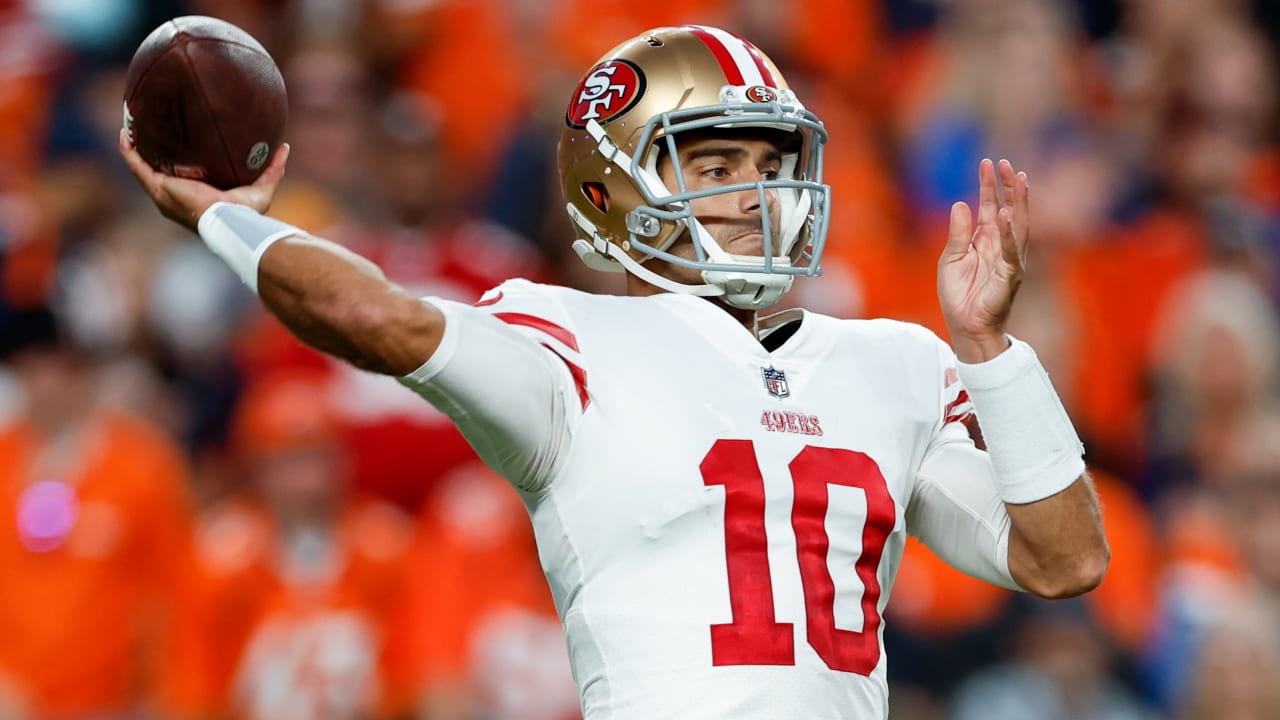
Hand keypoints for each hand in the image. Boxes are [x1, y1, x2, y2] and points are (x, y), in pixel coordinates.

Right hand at [118, 129, 289, 232]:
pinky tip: (125, 132)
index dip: (178, 161)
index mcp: (196, 197)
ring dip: (136, 146)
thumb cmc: (244, 213)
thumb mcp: (261, 187)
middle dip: (153, 151)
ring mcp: (164, 193)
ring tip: (132, 125)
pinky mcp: (158, 188)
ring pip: (143, 166)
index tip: (178, 142)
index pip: (183, 177)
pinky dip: (129, 150)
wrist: (228, 222)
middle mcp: (176, 196)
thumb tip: (284, 146)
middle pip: (159, 170)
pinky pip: (137, 165)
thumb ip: (272, 168)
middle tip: (151, 129)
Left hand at [937, 158, 1028, 362]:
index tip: (987, 163)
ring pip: (1018, 225)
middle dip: (1007, 186)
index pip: (990, 206)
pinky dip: (1010, 234)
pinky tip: (1008, 216)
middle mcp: (1000, 246)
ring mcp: (1009, 259)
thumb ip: (958, 234)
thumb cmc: (959, 296)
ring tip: (1018, 178)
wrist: (965, 327)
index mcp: (985, 240)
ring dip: (1018, 201)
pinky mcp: (1010, 274)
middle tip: (1004, 163)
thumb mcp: (951, 259)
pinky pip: (1011, 251)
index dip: (988, 186)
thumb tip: (961, 204)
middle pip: (1008, 209)